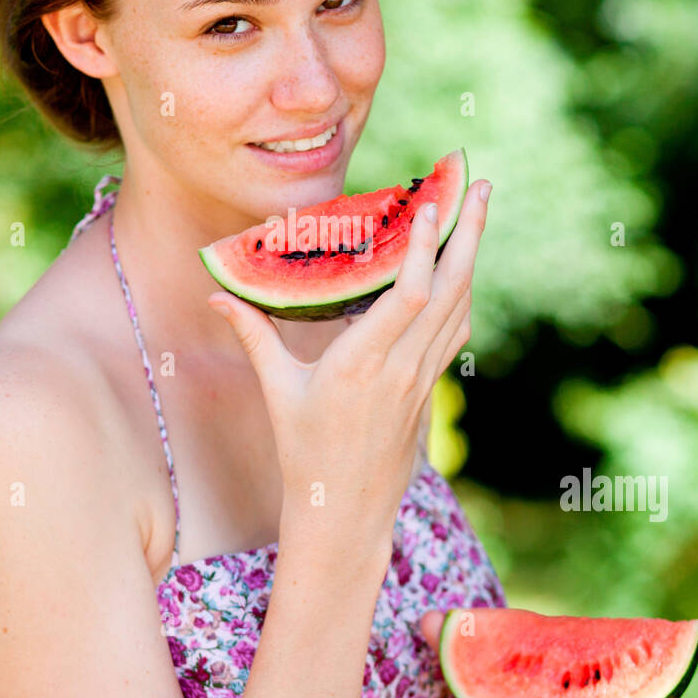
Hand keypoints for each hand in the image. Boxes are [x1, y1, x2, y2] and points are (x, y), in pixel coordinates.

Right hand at [206, 180, 491, 567]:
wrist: (346, 511)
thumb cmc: (306, 452)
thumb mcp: (278, 392)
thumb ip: (253, 336)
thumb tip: (215, 295)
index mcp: (363, 365)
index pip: (408, 297)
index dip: (422, 249)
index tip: (428, 207)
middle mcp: (403, 367)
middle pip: (451, 290)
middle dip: (470, 234)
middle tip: (481, 185)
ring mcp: (422, 379)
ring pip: (460, 306)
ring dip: (473, 256)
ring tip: (479, 210)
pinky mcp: (429, 388)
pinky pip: (455, 330)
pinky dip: (463, 292)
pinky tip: (462, 269)